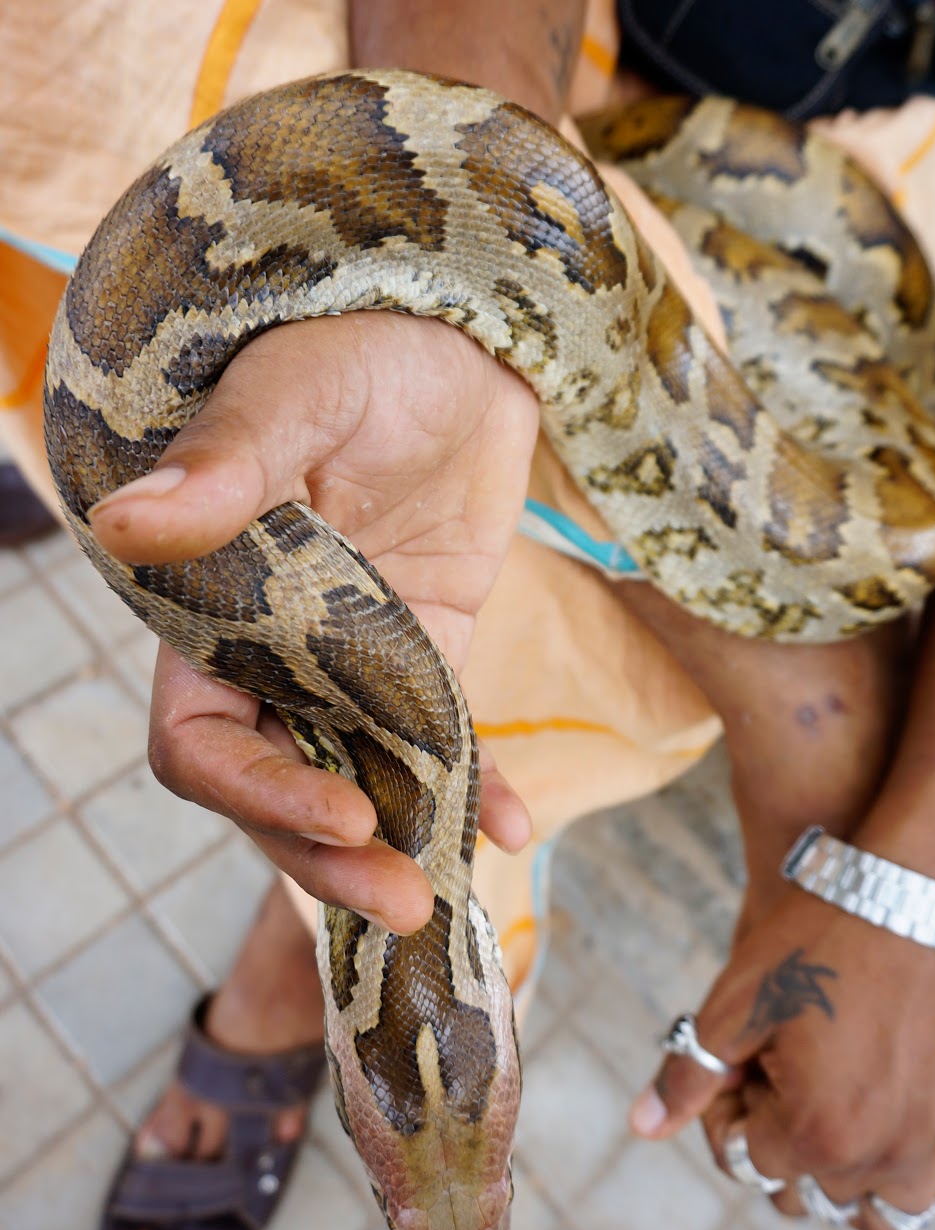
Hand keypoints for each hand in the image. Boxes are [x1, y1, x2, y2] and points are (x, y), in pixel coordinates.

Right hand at [89, 310, 539, 929]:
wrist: (457, 322)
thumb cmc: (357, 334)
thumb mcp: (297, 390)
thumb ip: (227, 465)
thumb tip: (125, 524)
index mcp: (210, 601)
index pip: (201, 742)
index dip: (259, 795)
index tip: (346, 814)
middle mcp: (272, 647)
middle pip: (278, 788)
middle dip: (329, 856)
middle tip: (405, 906)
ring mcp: (355, 657)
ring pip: (358, 780)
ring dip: (400, 845)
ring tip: (450, 901)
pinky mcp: (429, 648)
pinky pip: (443, 741)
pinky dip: (474, 793)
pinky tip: (514, 833)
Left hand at [630, 886, 934, 1229]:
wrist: (908, 895)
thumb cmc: (814, 944)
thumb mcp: (736, 1003)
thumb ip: (690, 1075)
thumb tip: (643, 1127)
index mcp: (815, 1132)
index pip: (749, 1164)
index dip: (729, 1113)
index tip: (740, 1067)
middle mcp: (882, 1154)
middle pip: (812, 1193)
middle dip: (785, 1144)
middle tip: (785, 1078)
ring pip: (888, 1211)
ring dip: (854, 1178)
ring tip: (836, 1112)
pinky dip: (918, 1163)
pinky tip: (890, 1112)